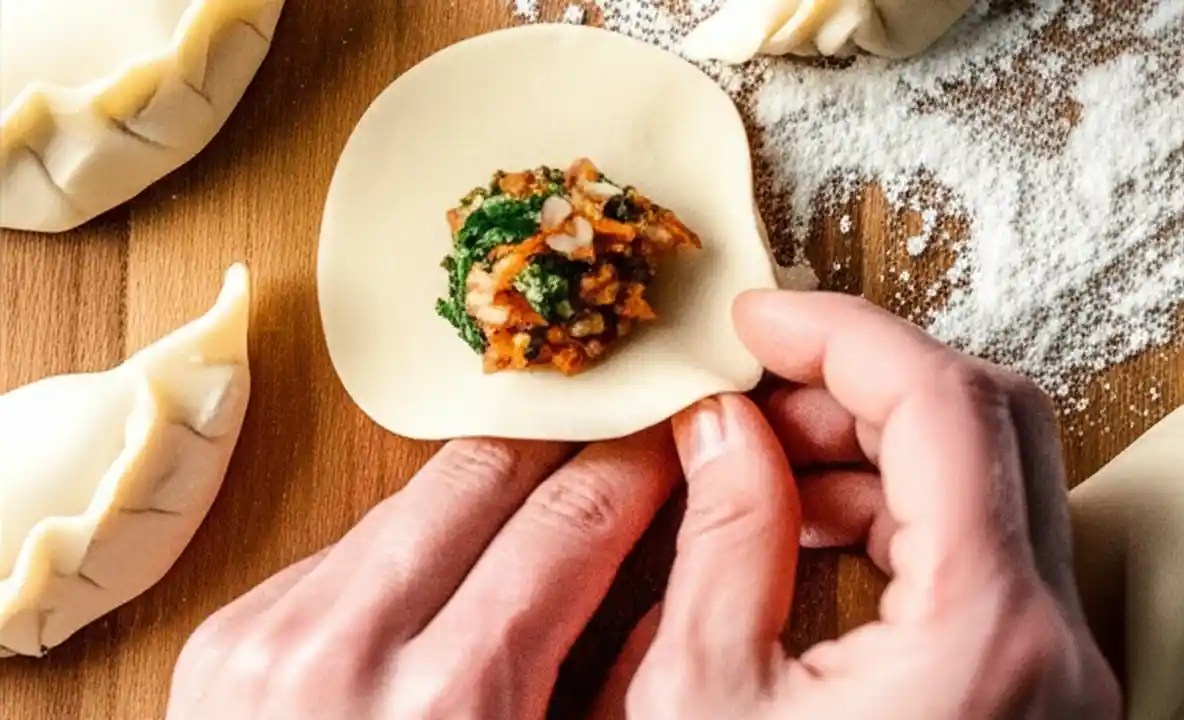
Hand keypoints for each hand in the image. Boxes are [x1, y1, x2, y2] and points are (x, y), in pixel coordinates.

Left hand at [167, 428, 679, 717]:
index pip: (571, 522)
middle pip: (485, 473)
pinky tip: (445, 560)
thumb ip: (615, 684)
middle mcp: (349, 652)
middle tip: (611, 428)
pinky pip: (345, 548)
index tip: (666, 435)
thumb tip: (673, 575)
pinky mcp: (226, 636)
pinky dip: (409, 540)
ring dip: (486, 479)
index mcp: (454, 705)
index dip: (635, 465)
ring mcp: (270, 637)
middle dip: (562, 439)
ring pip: (412, 495)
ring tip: (541, 480)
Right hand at [602, 291, 1120, 718]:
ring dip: (876, 445)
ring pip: (992, 478)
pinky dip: (896, 511)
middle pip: (988, 424)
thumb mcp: (704, 700)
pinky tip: (810, 527)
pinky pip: (979, 547)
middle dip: (858, 383)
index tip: (758, 318)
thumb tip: (719, 428)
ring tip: (764, 461)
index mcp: (985, 636)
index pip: (940, 405)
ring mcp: (1055, 666)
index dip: (840, 335)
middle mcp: (1052, 642)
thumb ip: (721, 539)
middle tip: (752, 391)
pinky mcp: (1032, 684)